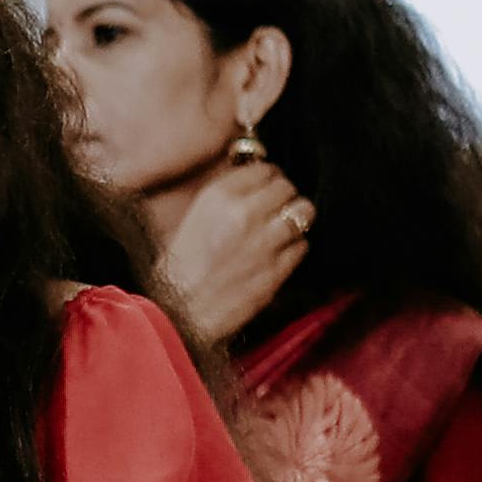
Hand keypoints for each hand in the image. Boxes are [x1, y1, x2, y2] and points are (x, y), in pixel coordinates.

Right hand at [153, 153, 314, 348]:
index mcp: (219, 196)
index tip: (267, 187)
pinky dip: (295, 248)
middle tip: (277, 209)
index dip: (269, 178)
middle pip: (287, 187)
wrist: (177, 312)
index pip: (265, 169)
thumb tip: (259, 183)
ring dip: (296, 219)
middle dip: (285, 197)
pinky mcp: (276, 270)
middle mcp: (244, 214)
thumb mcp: (195, 217)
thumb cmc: (181, 267)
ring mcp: (264, 242)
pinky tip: (280, 254)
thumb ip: (228, 196)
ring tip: (284, 229)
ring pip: (303, 213)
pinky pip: (302, 246)